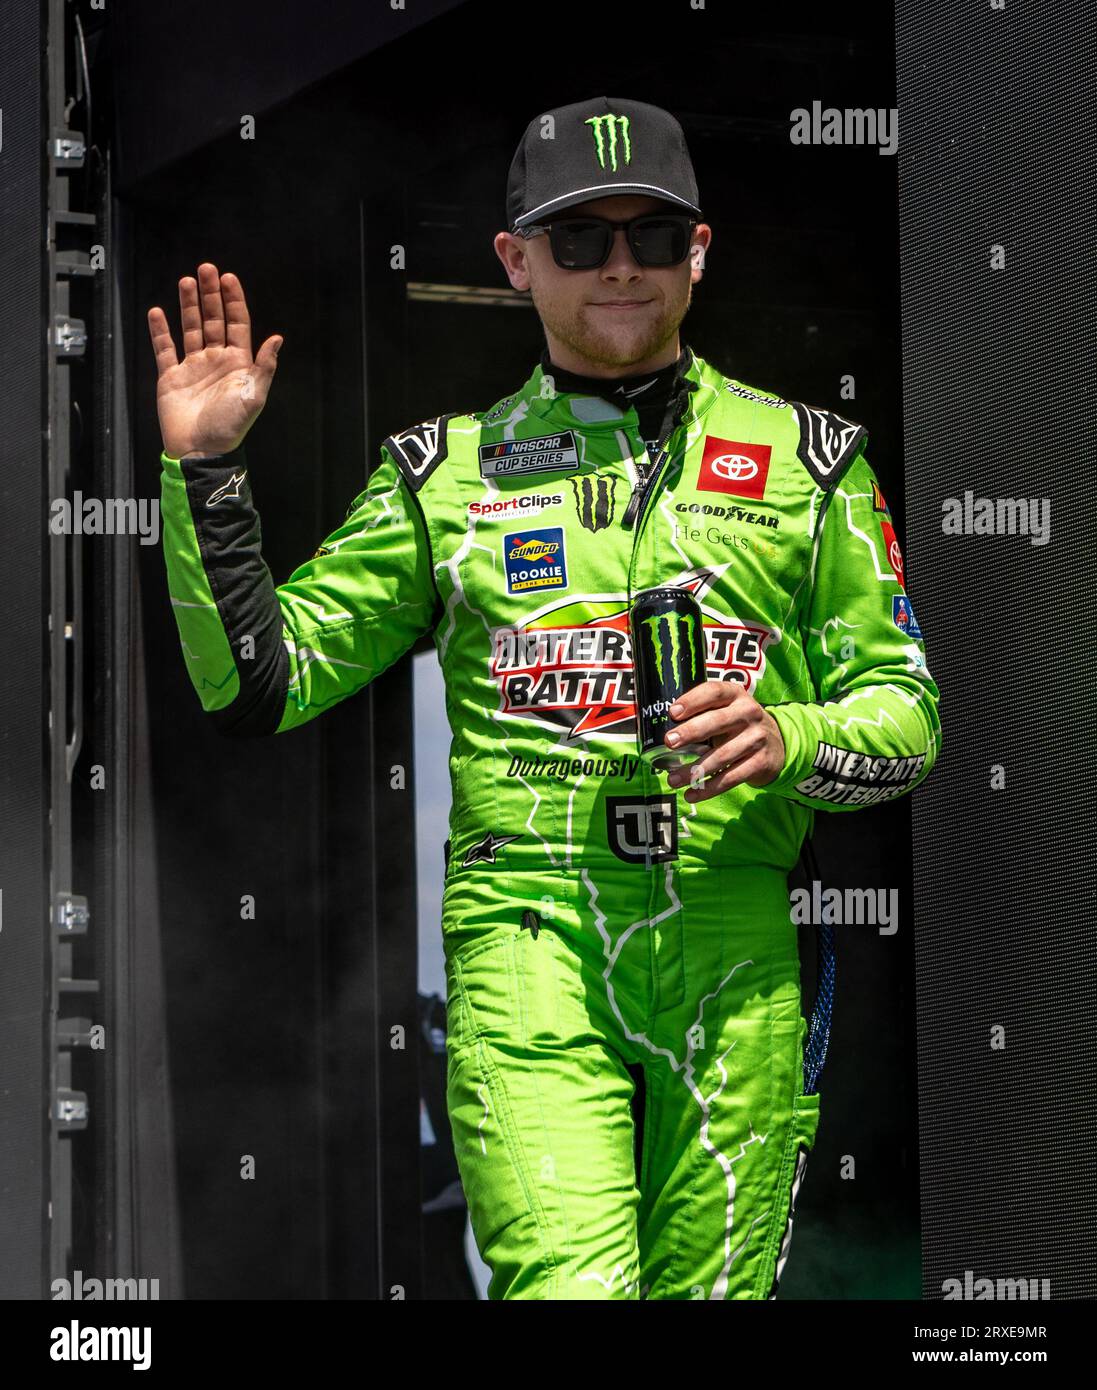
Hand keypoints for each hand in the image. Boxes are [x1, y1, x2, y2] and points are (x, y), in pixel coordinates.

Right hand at [147, 262, 281, 458]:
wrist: (199, 451)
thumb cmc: (229, 428)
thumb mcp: (253, 397)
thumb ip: (264, 367)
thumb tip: (277, 339)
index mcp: (238, 364)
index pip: (237, 324)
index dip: (234, 301)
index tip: (229, 278)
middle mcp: (216, 361)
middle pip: (213, 320)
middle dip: (210, 295)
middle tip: (206, 269)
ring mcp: (193, 367)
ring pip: (190, 328)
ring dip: (188, 305)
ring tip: (186, 281)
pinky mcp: (171, 376)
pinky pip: (164, 348)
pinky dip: (160, 331)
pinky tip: (158, 311)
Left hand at [663, 680, 785, 800]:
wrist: (777, 745)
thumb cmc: (737, 726)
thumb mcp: (727, 710)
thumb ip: (702, 712)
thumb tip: (659, 728)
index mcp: (735, 695)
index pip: (714, 692)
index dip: (693, 701)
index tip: (672, 713)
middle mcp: (749, 713)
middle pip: (717, 721)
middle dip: (691, 732)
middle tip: (669, 742)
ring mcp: (757, 738)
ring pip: (722, 756)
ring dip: (695, 770)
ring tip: (673, 780)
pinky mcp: (760, 762)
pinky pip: (731, 777)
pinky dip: (709, 788)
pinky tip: (692, 794)